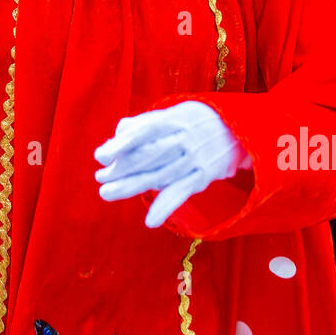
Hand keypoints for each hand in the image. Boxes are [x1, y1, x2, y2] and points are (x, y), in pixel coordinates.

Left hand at [94, 100, 248, 227]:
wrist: (235, 130)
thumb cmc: (191, 121)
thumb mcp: (171, 113)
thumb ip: (142, 123)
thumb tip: (116, 138)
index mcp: (173, 119)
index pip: (143, 132)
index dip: (120, 145)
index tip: (100, 156)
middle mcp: (183, 139)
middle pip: (148, 157)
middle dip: (120, 169)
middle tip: (100, 177)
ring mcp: (193, 159)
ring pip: (159, 176)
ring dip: (130, 187)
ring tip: (106, 192)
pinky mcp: (202, 177)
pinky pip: (181, 193)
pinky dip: (166, 207)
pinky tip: (150, 221)